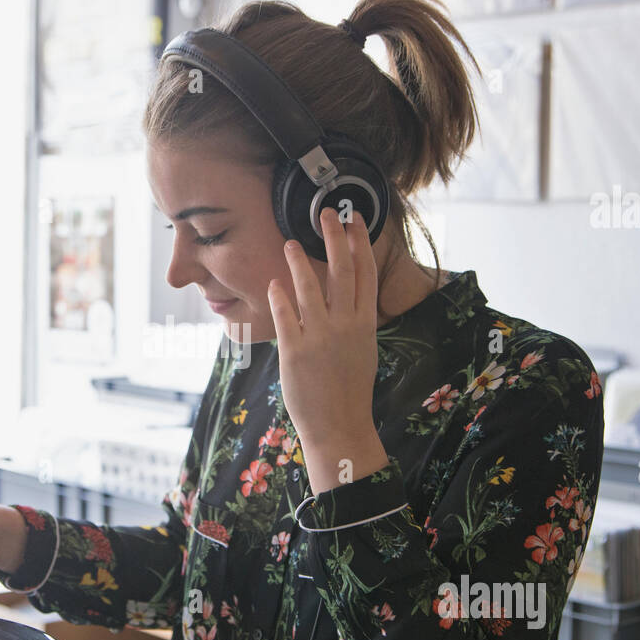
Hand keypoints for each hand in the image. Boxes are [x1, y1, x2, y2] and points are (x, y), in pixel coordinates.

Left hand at [266, 207, 380, 446]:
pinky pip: (285, 315)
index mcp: (365, 324)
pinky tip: (274, 283)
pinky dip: (279, 296)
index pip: (365, 274)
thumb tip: (345, 297)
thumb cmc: (349, 391)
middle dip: (335, 237)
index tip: (355, 219)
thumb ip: (354, 321)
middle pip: (342, 271)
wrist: (339, 426)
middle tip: (327, 212)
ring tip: (289, 243)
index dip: (360, 244)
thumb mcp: (361, 350)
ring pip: (309, 288)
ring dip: (299, 261)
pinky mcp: (295, 351)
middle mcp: (345, 326)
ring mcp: (320, 337)